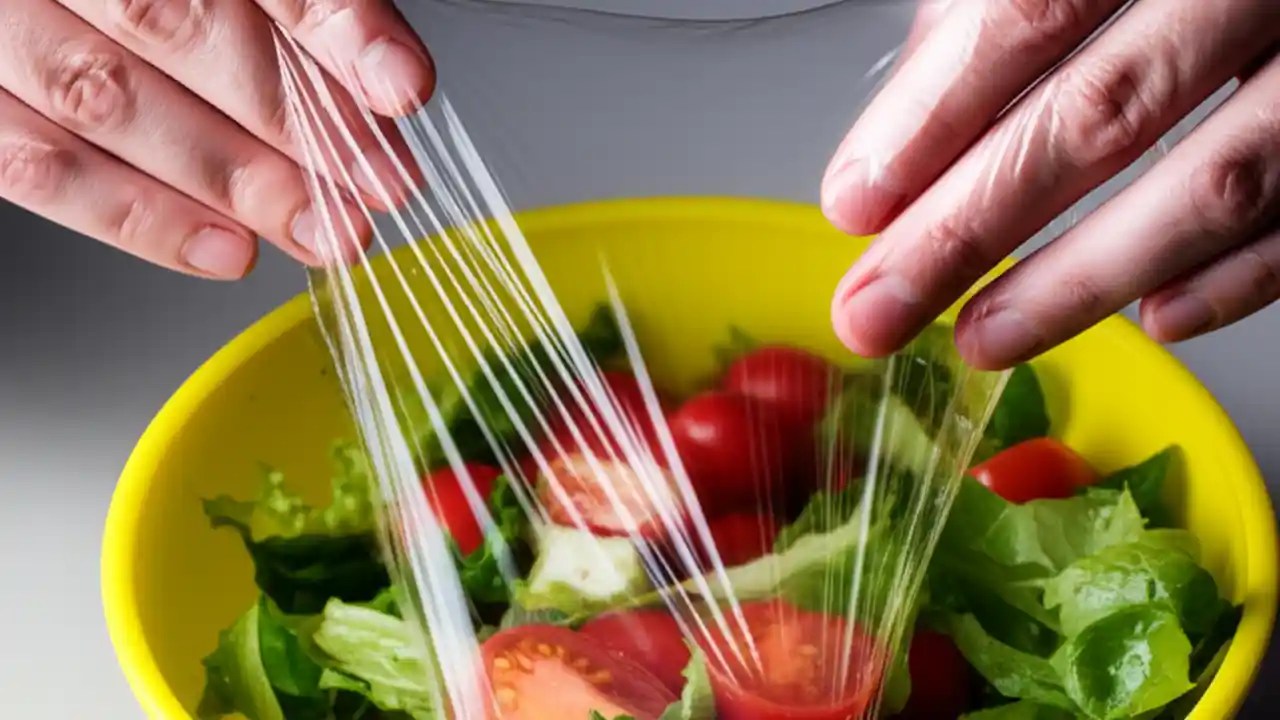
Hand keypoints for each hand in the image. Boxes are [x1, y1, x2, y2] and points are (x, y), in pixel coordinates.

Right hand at [0, 0, 433, 278]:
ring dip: (231, 180)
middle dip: (293, 120)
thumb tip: (383, 74)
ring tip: (320, 230)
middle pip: (175, 26)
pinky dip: (139, 217)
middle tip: (375, 185)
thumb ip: (296, 3)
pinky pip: (37, 163)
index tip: (401, 84)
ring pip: (105, 99)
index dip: (334, 25)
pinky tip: (226, 250)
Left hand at [822, 0, 1278, 368]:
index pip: (1028, 12)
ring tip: (983, 336)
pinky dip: (1234, 276)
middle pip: (1103, 111)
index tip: (858, 201)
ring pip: (1216, 180)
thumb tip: (903, 123)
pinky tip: (1152, 315)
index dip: (932, 116)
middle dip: (970, 228)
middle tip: (880, 307)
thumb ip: (992, 12)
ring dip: (1081, 280)